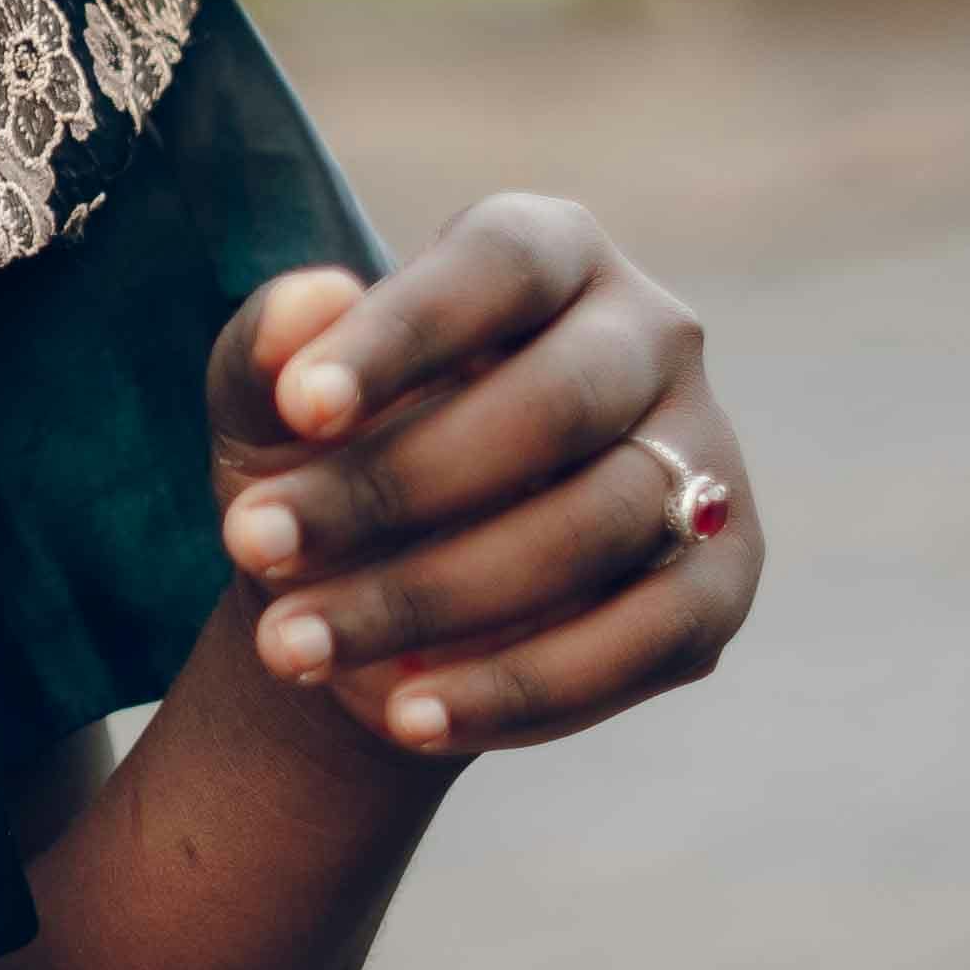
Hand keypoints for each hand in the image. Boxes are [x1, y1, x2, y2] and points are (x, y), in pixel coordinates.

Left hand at [209, 198, 760, 759]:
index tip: (299, 409)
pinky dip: (520, 688)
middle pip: (554, 406)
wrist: (373, 597)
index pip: (499, 266)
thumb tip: (308, 300)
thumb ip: (264, 353)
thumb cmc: (323, 462)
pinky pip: (643, 641)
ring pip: (595, 528)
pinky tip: (407, 718)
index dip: (402, 334)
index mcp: (550, 251)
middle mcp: (651, 337)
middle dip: (393, 487)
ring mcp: (703, 459)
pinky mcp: (718, 584)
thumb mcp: (265, 412)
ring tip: (294, 646)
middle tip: (251, 547)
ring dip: (433, 599)